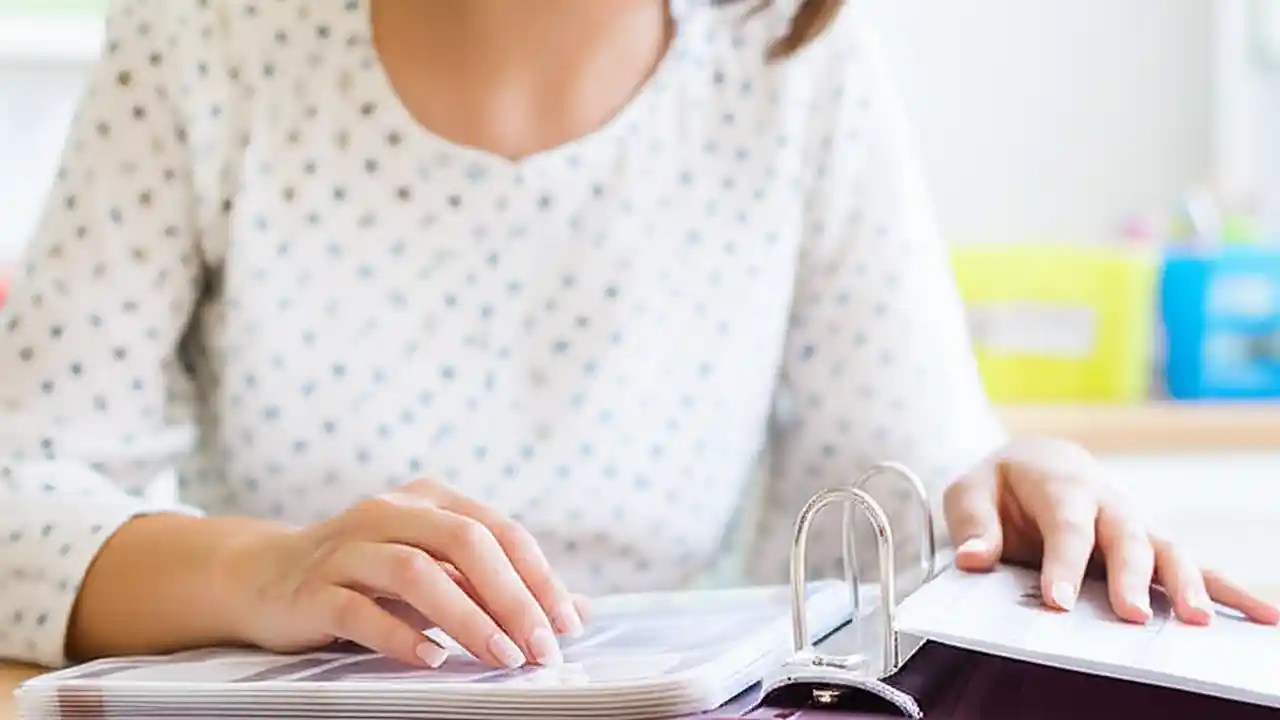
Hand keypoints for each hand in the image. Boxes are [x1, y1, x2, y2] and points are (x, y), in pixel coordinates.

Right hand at [218, 478, 585, 668]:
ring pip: (416, 572)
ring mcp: (348, 548)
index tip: (567, 625)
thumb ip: (499, 588)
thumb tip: (577, 613)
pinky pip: (360, 609)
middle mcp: (390, 512)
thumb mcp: (439, 575)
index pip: (499, 531)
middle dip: (511, 597)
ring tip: (500, 656)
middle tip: (539, 648)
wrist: (266, 578)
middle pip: (465, 542)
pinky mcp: (313, 589)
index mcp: (429, 501)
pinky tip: (432, 658)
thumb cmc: (369, 578)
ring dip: (466, 617)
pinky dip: (400, 634)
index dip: (538, 577)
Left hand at [943, 437, 1279, 625]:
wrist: (1036, 462)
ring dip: (1187, 584)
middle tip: (1131, 616)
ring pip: (1169, 550)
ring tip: (1200, 621)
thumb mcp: (969, 493)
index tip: (1057, 602)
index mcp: (1061, 483)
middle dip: (1130, 577)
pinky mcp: (1152, 544)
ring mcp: (1136, 523)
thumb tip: (973, 558)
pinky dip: (1228, 587)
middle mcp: (1108, 501)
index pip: (1065, 525)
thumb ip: (973, 524)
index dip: (1062, 563)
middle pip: (1125, 537)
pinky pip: (1194, 565)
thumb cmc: (1000, 484)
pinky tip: (1262, 614)